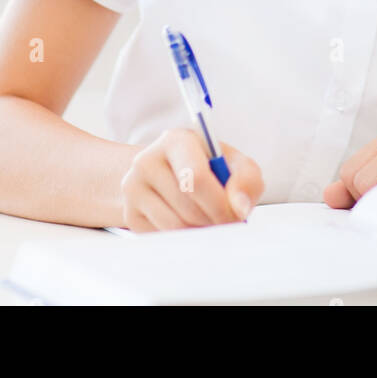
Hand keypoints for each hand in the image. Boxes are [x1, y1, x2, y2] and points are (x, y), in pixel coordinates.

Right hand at [117, 130, 263, 231]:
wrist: (167, 172)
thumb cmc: (206, 166)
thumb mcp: (232, 162)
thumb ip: (247, 179)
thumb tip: (239, 208)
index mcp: (175, 140)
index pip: (196, 177)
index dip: (220, 203)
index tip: (236, 214)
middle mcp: (147, 160)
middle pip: (188, 207)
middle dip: (214, 220)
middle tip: (226, 221)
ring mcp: (133, 188)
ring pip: (175, 226)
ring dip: (200, 231)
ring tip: (209, 220)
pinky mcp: (129, 213)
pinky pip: (162, 237)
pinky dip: (183, 236)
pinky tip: (189, 222)